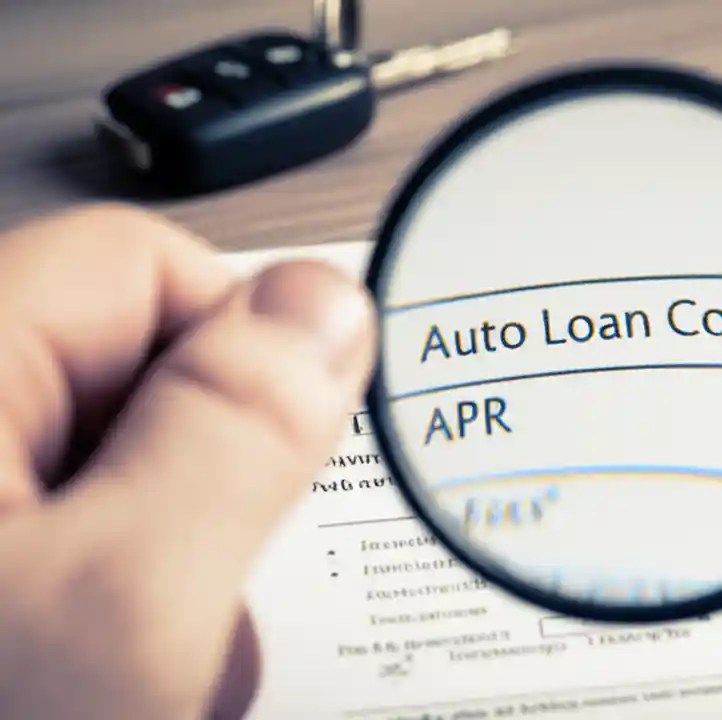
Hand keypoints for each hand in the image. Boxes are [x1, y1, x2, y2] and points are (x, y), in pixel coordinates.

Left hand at [0, 205, 374, 718]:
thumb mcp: (122, 607)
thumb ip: (237, 432)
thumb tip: (324, 306)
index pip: (148, 271)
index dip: (246, 355)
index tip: (282, 467)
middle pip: (140, 389)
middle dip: (205, 509)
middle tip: (175, 618)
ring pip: (124, 499)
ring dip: (167, 596)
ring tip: (131, 687)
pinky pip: (84, 569)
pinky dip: (120, 633)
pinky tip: (102, 692)